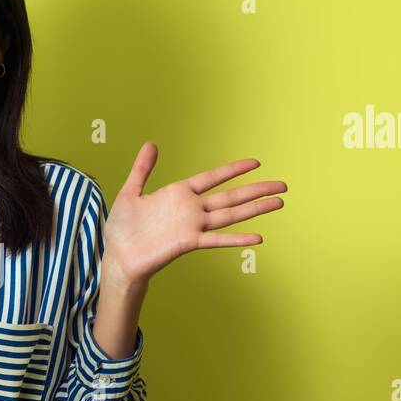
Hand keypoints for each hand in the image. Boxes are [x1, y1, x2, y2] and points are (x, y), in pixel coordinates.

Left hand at [103, 142, 288, 286]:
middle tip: (282, 184)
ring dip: (255, 209)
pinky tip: (257, 237)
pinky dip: (236, 238)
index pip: (212, 178)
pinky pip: (216, 239)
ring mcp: (192, 226)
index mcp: (178, 194)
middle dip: (256, 189)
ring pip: (230, 214)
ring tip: (278, 202)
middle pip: (230, 196)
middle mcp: (190, 209)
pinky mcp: (187, 242)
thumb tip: (151, 144)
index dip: (233, 170)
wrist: (117, 256)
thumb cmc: (122, 229)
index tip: (255, 163)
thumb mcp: (130, 192)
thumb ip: (142, 169)